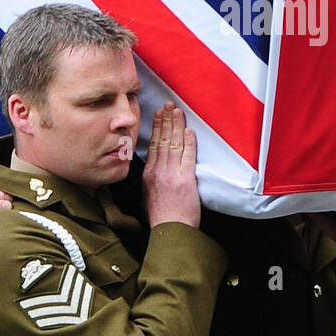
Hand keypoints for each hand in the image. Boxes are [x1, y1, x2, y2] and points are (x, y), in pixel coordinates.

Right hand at [142, 102, 200, 227]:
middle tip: (168, 105)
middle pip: (162, 141)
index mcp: (147, 175)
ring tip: (177, 111)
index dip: (157, 128)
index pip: (153, 146)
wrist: (170, 230)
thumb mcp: (147, 195)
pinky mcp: (185, 180)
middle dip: (166, 120)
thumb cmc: (161, 217)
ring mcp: (171, 175)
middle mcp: (157, 172)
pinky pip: (187, 157)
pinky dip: (188, 143)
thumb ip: (151, 179)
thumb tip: (156, 168)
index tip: (158, 115)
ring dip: (176, 126)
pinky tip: (188, 131)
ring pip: (173, 145)